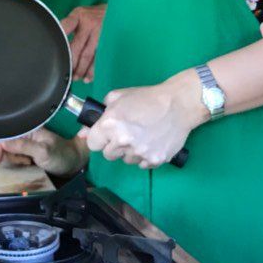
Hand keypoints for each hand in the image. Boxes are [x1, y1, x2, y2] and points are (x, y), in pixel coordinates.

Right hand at [0, 128, 86, 176]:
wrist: (74, 163)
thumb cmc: (61, 156)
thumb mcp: (42, 152)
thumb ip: (23, 146)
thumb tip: (2, 143)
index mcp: (28, 128)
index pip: (6, 134)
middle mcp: (26, 133)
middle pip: (5, 143)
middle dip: (10, 155)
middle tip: (23, 162)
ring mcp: (27, 142)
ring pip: (10, 150)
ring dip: (15, 159)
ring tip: (28, 163)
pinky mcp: (29, 150)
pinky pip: (16, 155)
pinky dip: (19, 161)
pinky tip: (29, 164)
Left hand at [61, 5, 105, 82]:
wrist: (116, 11)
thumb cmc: (93, 16)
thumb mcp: (80, 14)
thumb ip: (70, 26)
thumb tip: (57, 43)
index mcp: (78, 15)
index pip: (66, 26)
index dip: (60, 36)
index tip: (55, 48)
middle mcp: (89, 23)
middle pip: (77, 46)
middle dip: (71, 62)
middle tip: (67, 72)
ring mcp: (100, 32)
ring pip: (88, 55)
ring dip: (81, 69)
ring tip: (76, 78)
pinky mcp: (108, 41)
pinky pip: (99, 58)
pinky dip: (93, 69)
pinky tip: (88, 77)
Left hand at [80, 73, 201, 168]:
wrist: (178, 104)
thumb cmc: (146, 98)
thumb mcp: (118, 97)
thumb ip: (98, 114)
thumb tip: (83, 133)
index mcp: (110, 124)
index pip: (92, 144)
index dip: (98, 138)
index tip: (106, 134)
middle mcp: (123, 141)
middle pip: (108, 155)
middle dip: (113, 145)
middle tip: (126, 133)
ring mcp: (140, 153)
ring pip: (125, 160)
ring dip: (129, 151)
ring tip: (141, 135)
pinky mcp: (155, 160)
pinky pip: (142, 164)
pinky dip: (144, 156)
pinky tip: (151, 142)